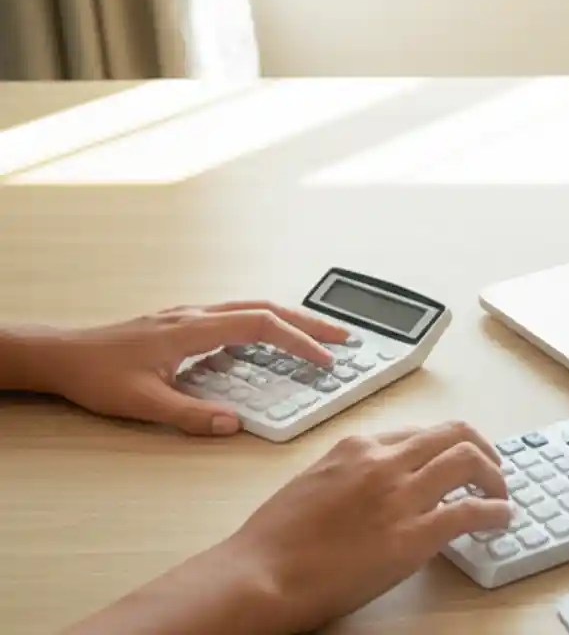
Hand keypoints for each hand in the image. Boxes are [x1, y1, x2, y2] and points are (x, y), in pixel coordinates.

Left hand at [36, 301, 347, 435]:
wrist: (61, 355)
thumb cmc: (96, 375)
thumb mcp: (143, 404)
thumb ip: (192, 415)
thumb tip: (234, 424)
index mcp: (193, 328)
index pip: (261, 325)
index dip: (298, 341)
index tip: (325, 359)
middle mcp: (196, 314)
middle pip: (267, 308)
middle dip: (310, 322)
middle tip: (345, 338)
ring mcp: (191, 315)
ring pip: (253, 307)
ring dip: (291, 319)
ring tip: (319, 335)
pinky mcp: (184, 322)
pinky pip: (238, 314)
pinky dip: (267, 322)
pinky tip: (270, 338)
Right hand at [221, 422, 511, 631]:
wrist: (260, 575)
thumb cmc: (273, 542)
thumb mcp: (312, 485)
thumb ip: (350, 478)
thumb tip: (377, 490)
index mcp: (356, 447)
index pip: (418, 432)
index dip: (443, 446)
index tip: (453, 460)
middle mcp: (383, 461)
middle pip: (453, 434)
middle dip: (480, 448)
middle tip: (490, 469)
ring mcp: (401, 496)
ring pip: (469, 460)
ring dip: (494, 475)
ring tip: (499, 493)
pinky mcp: (414, 536)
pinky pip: (472, 510)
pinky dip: (495, 510)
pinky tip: (500, 518)